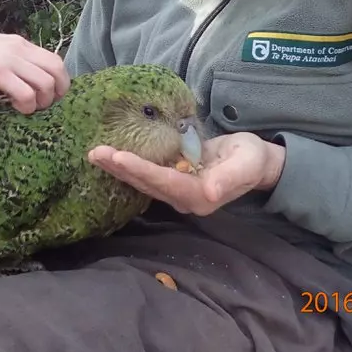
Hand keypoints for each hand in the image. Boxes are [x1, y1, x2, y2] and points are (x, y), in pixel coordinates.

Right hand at [0, 30, 69, 113]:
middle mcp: (19, 49)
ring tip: (30, 109)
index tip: (50, 95)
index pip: (53, 60)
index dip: (58, 80)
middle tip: (46, 105)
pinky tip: (17, 109)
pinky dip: (27, 105)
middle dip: (58, 91)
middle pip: (57, 69)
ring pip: (46, 83)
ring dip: (43, 101)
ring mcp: (10, 60)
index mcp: (18, 44)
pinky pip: (26, 93)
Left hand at [88, 132, 284, 215]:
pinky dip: (127, 164)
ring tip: (96, 154)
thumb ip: (229, 178)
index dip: (141, 171)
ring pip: (142, 180)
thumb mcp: (247, 164)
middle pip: (146, 184)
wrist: (255, 162)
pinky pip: (146, 173)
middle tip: (96, 154)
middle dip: (120, 169)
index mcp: (199, 196)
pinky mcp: (173, 179)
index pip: (164, 183)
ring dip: (118, 168)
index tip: (119, 158)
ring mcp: (176, 190)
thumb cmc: (252, 159)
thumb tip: (210, 192)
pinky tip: (111, 155)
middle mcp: (183, 198)